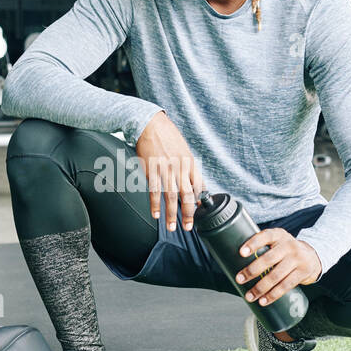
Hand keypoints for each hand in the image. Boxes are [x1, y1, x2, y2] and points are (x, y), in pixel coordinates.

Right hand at [135, 110, 205, 231]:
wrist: (150, 124)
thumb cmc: (167, 136)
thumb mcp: (184, 150)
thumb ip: (188, 167)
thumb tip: (194, 183)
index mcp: (189, 163)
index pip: (199, 185)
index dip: (200, 200)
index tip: (199, 212)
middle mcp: (179, 168)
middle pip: (187, 195)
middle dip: (188, 213)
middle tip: (188, 226)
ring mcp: (165, 169)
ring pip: (171, 197)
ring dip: (172, 214)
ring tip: (172, 226)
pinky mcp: (151, 170)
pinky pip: (154, 191)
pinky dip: (155, 205)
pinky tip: (156, 214)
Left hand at [234, 229, 322, 305]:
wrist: (312, 256)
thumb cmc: (285, 250)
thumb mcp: (277, 242)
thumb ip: (262, 247)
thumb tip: (234, 261)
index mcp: (279, 235)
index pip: (265, 236)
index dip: (253, 244)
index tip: (241, 253)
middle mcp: (289, 246)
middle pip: (268, 259)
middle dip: (252, 271)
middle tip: (239, 279)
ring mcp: (297, 259)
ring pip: (276, 276)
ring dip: (260, 288)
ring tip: (249, 296)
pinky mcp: (302, 273)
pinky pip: (285, 286)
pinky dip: (273, 295)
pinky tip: (263, 301)